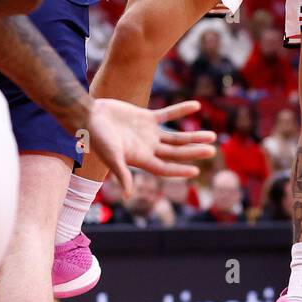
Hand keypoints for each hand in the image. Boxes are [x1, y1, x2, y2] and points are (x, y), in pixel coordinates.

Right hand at [87, 98, 215, 195]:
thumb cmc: (97, 138)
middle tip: (213, 150)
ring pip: (176, 136)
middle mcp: (148, 148)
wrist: (89, 115)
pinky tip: (196, 105)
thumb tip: (129, 195)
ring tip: (212, 135)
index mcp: (141, 159)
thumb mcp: (110, 156)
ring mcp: (149, 133)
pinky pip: (168, 114)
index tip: (196, 170)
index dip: (179, 170)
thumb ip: (121, 173)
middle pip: (176, 152)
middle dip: (194, 151)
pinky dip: (181, 110)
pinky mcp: (147, 117)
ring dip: (193, 136)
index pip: (165, 168)